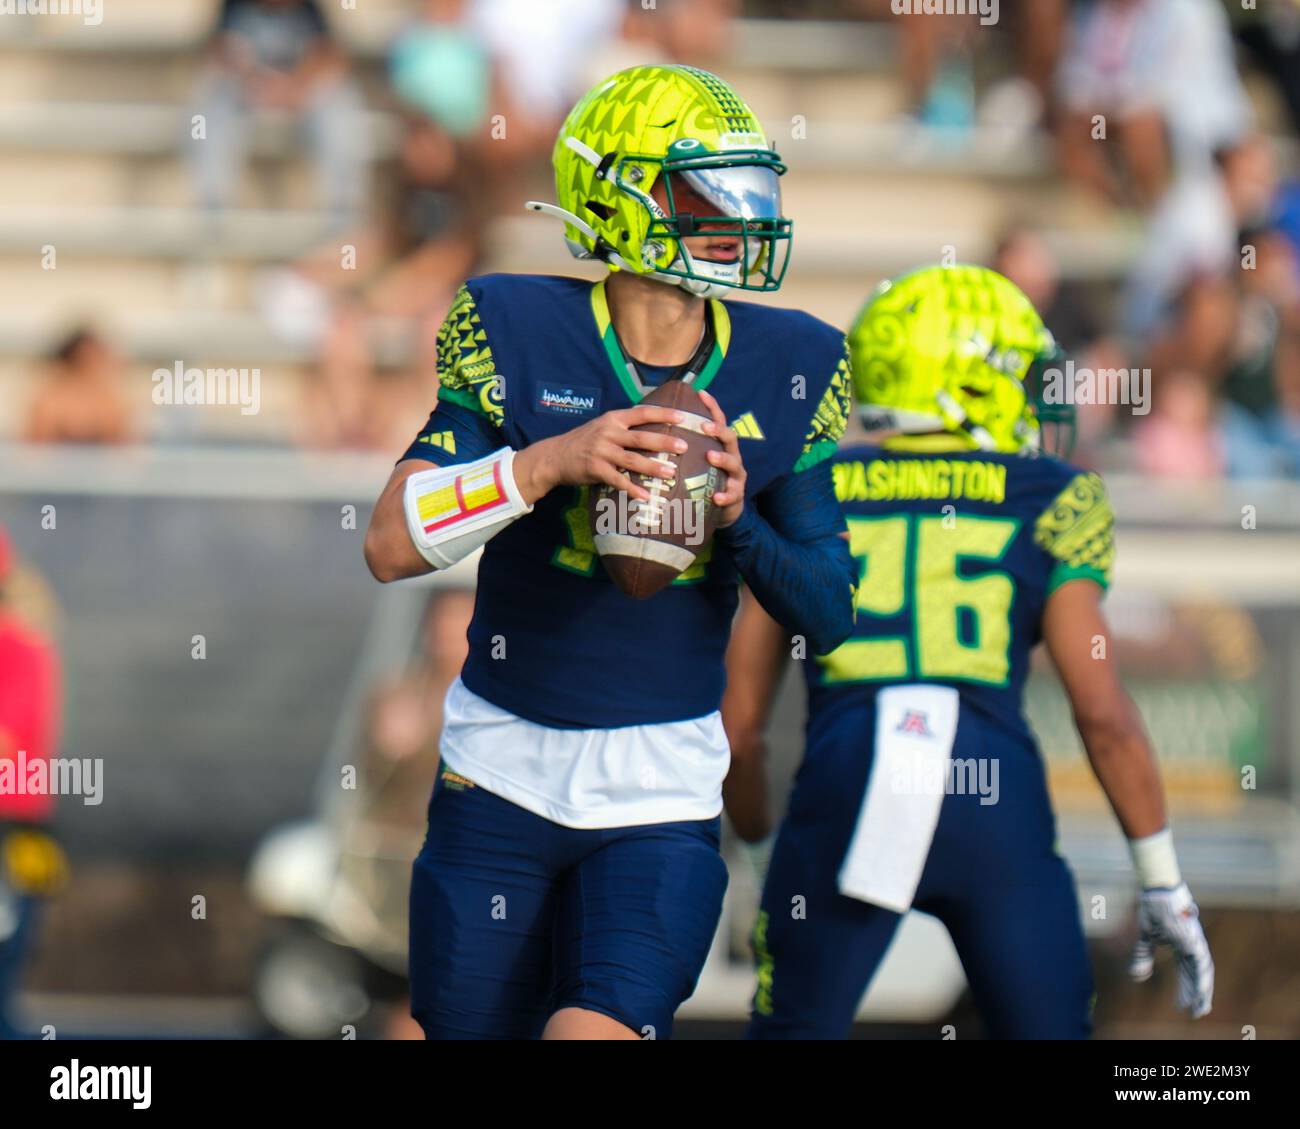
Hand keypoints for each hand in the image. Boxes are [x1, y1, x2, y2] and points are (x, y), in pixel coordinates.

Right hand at [513, 404, 688, 505]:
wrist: (555, 456)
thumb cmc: (584, 442)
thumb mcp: (603, 427)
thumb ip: (624, 427)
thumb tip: (654, 429)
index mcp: (613, 419)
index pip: (642, 413)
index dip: (663, 413)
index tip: (682, 416)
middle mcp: (608, 432)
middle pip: (642, 437)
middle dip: (665, 442)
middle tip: (684, 447)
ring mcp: (601, 451)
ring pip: (633, 459)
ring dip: (654, 467)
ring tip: (671, 473)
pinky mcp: (595, 469)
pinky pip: (618, 480)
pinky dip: (632, 489)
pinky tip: (645, 496)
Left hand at [697, 389, 745, 527]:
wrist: (723, 508)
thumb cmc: (703, 481)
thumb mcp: (696, 461)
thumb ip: (684, 447)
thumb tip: (654, 430)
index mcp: (720, 445)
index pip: (718, 421)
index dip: (712, 407)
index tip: (701, 393)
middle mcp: (732, 456)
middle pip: (730, 437)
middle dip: (718, 430)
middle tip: (704, 426)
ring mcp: (736, 475)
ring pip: (734, 463)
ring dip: (722, 458)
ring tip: (711, 457)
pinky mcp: (736, 495)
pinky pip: (733, 495)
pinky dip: (725, 495)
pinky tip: (716, 497)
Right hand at [1129, 883, 1213, 1018]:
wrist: (1157, 891)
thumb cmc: (1153, 909)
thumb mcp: (1146, 938)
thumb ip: (1143, 957)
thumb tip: (1137, 977)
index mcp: (1181, 945)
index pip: (1185, 972)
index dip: (1184, 988)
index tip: (1182, 1005)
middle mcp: (1192, 946)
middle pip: (1196, 975)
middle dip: (1196, 995)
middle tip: (1196, 1013)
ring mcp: (1195, 943)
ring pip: (1203, 973)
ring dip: (1202, 992)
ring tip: (1200, 1009)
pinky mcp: (1195, 941)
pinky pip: (1202, 964)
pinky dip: (1202, 980)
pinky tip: (1202, 993)